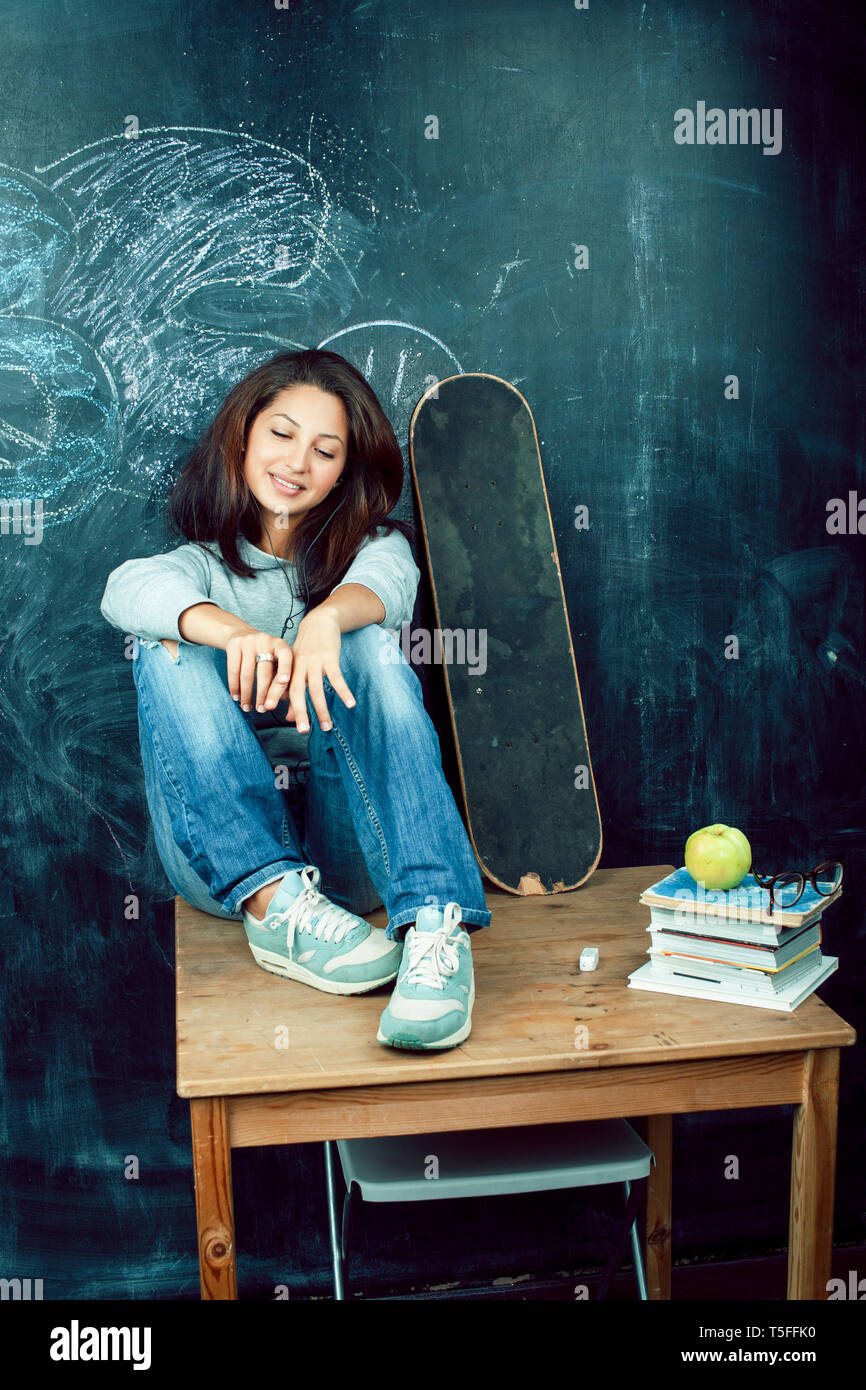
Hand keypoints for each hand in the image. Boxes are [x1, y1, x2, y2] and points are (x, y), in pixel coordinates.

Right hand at [224, 628, 292, 711]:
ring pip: (247, 673)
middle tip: (262, 710)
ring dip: (247, 694)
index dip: (285, 669)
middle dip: (264, 694)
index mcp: (281, 645)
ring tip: (247, 707)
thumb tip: (284, 698)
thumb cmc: (265, 654)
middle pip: (265, 671)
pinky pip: (233, 670)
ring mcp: (249, 642)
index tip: (284, 682)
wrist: (241, 633)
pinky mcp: (234, 645)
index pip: (286, 658)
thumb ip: (283, 677)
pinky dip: (234, 686)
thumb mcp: (276, 659)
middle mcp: (265, 641)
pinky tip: (236, 697)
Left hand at [284, 610, 355, 730]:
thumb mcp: (296, 666)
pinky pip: (337, 679)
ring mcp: (315, 663)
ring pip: (316, 690)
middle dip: (299, 712)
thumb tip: (288, 716)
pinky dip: (344, 692)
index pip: (279, 685)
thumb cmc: (306, 648)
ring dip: (322, 710)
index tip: (265, 710)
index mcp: (289, 668)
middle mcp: (300, 666)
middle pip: (297, 692)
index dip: (273, 696)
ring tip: (327, 727)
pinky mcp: (331, 658)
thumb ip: (292, 690)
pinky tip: (351, 704)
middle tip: (301, 731)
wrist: (320, 621)